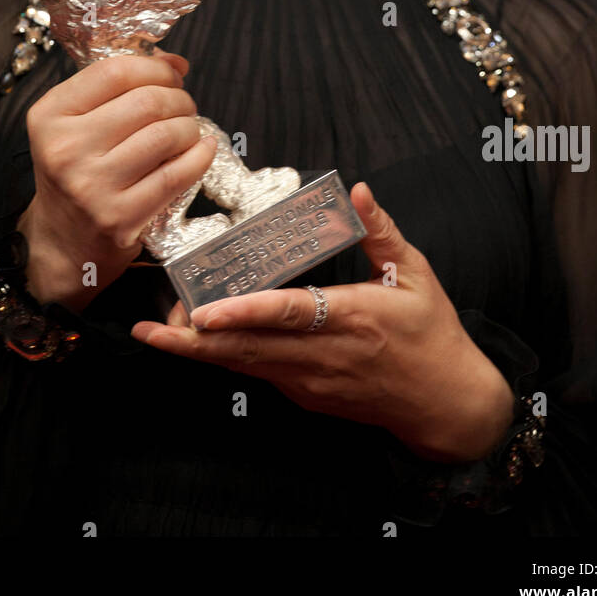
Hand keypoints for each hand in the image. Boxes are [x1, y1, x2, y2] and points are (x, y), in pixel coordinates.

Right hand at [17, 49, 217, 310]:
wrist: (63, 240)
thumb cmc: (77, 170)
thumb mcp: (77, 122)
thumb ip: (119, 86)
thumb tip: (176, 62)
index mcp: (50, 116)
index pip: (114, 71)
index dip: (154, 67)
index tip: (171, 74)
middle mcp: (65, 149)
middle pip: (146, 101)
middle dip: (179, 98)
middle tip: (184, 105)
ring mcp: (92, 186)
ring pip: (166, 135)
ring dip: (190, 127)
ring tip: (188, 130)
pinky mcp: (121, 217)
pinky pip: (176, 174)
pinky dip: (199, 156)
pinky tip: (202, 150)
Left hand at [131, 183, 515, 462]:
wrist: (448, 405)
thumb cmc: (433, 335)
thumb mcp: (417, 274)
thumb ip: (382, 231)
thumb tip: (358, 190)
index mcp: (351, 318)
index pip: (287, 315)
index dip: (242, 313)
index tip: (204, 309)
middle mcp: (322, 354)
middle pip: (247, 349)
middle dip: (194, 341)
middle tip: (148, 327)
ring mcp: (310, 381)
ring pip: (244, 365)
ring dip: (199, 352)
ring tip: (156, 335)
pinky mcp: (305, 394)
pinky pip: (258, 373)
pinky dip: (225, 358)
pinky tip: (197, 343)